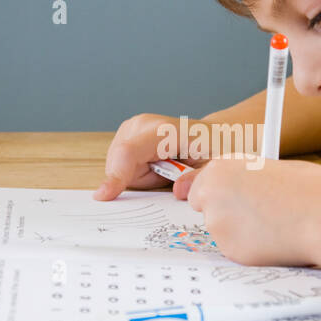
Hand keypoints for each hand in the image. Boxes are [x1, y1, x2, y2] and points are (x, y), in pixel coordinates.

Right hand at [93, 113, 215, 200]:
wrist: (211, 135)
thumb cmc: (214, 150)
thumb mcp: (217, 167)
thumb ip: (199, 179)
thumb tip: (178, 191)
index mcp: (165, 130)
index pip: (129, 152)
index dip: (115, 175)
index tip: (103, 196)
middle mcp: (142, 124)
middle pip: (118, 166)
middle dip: (142, 180)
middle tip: (172, 173)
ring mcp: (130, 128)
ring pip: (118, 169)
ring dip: (141, 176)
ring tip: (166, 168)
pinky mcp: (125, 136)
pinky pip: (121, 168)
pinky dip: (138, 173)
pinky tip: (156, 165)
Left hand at [174, 155, 320, 265]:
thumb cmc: (304, 187)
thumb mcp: (267, 170)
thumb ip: (239, 179)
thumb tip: (231, 191)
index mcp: (219, 170)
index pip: (199, 188)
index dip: (218, 195)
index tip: (228, 200)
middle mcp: (211, 198)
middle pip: (208, 211)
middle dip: (228, 213)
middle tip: (260, 212)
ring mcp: (219, 227)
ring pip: (223, 232)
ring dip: (240, 231)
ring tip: (273, 224)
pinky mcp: (231, 251)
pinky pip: (236, 250)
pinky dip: (250, 248)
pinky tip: (274, 239)